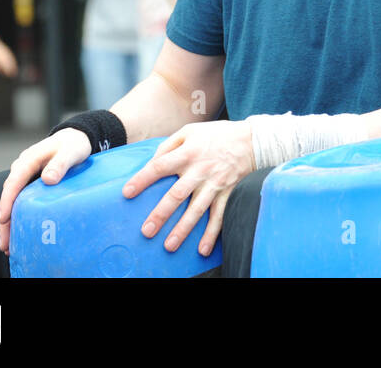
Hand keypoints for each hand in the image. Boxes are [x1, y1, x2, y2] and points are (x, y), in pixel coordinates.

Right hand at [0, 128, 91, 252]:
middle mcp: (22, 169)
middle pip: (9, 196)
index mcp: (29, 159)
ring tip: (8, 246)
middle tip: (5, 244)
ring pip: (13, 201)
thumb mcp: (71, 151)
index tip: (3, 219)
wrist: (76, 138)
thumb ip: (60, 163)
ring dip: (9, 223)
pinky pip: (20, 201)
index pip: (14, 182)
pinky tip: (19, 232)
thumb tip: (48, 179)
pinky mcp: (30, 184)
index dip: (7, 201)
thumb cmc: (73, 144)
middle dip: (5, 221)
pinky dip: (18, 216)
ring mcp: (25, 177)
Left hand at [121, 121, 255, 255]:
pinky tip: (203, 249)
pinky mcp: (228, 193)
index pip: (161, 166)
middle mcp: (200, 170)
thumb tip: (152, 162)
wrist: (253, 140)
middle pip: (177, 194)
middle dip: (161, 213)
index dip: (142, 179)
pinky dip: (212, 233)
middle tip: (147, 230)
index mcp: (188, 152)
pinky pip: (219, 215)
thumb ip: (169, 145)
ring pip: (197, 209)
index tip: (127, 193)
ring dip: (183, 229)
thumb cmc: (217, 135)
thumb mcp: (190, 131)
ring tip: (169, 245)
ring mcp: (215, 184)